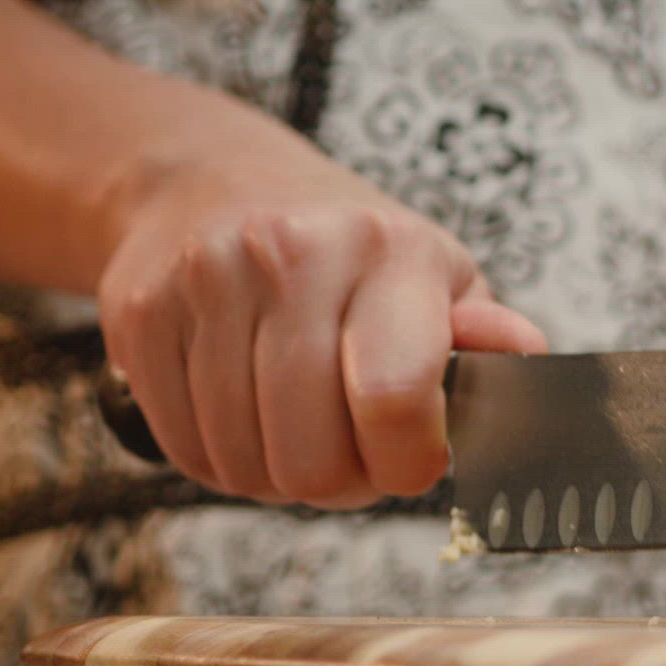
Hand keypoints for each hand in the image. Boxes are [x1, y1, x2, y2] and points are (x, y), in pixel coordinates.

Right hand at [97, 161, 545, 508]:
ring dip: (279, 477)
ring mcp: (207, 281)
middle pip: (312, 456)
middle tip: (352, 452)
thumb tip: (524, 359)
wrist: (216, 183)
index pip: (393, 398)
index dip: (407, 464)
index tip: (413, 461)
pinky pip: (186, 452)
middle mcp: (293, 255)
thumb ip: (488, 341)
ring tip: (299, 430)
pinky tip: (246, 419)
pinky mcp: (141, 313)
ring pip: (245, 466)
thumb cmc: (354, 256)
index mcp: (389, 251)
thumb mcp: (436, 280)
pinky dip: (223, 462)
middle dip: (341, 482)